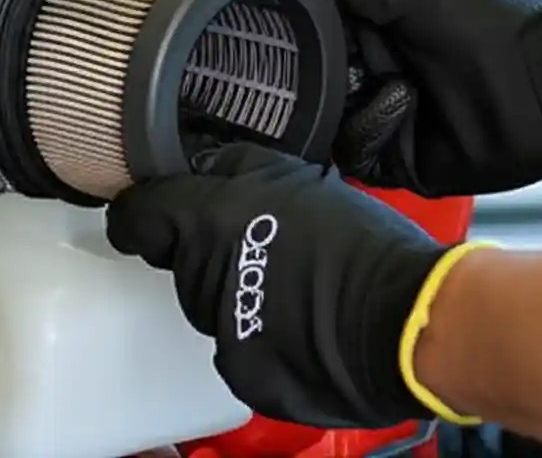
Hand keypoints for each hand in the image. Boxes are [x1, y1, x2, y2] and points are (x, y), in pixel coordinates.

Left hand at [106, 143, 450, 427]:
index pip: (137, 216)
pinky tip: (301, 325)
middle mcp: (202, 273)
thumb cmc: (363, 246)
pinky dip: (260, 337)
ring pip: (211, 304)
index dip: (141, 213)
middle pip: (180, 262)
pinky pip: (236, 347)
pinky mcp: (242, 370)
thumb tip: (209, 169)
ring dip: (238, 294)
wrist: (404, 321)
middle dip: (209, 254)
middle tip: (261, 247)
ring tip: (295, 286)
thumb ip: (239, 171)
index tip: (147, 215)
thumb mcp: (298, 178)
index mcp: (207, 218)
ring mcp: (219, 327)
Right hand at [276, 0, 541, 196]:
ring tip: (377, 76)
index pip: (309, 22)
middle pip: (307, 74)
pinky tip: (402, 102)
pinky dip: (369, 128)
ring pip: (322, 118)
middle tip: (325, 52)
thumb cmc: (497, 22)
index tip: (275, 11)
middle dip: (308, 66)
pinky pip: (353, 152)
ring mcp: (385, 114)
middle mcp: (378, 67)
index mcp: (378, 19)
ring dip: (342, 97)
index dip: (292, 19)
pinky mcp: (397, 158)